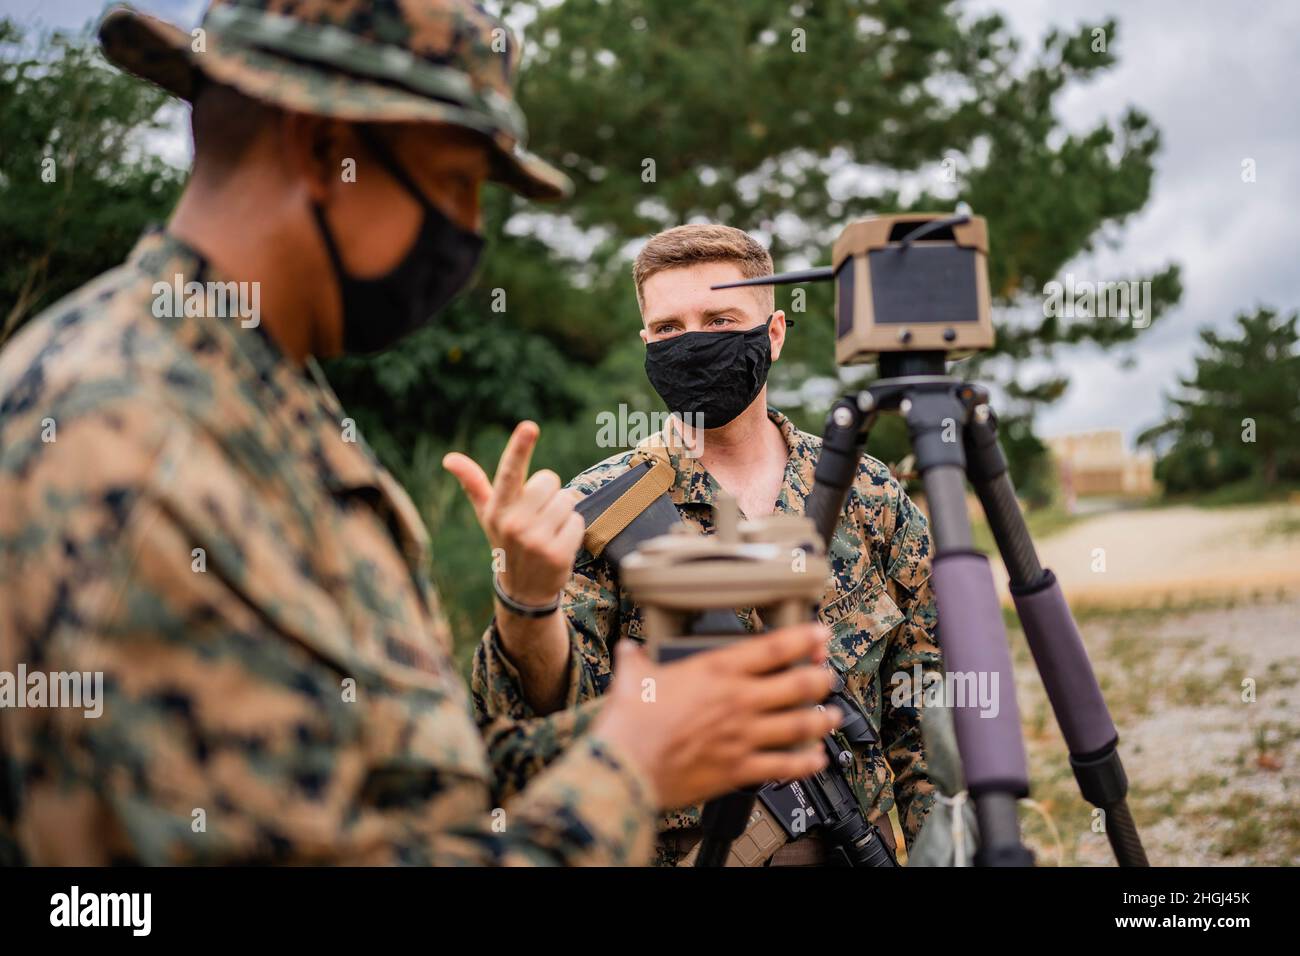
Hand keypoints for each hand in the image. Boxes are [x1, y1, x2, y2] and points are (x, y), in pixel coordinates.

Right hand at [443, 421, 583, 607]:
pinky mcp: (558, 554)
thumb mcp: (488, 514)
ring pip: (567, 500)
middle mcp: (513, 524)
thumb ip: (473, 483)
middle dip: (549, 493)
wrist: (522, 591)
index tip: (529, 426)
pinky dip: (573, 530)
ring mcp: (536, 541)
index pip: (509, 472)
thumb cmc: (506, 541)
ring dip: (562, 512)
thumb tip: (449, 458)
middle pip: (549, 480)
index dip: (520, 448)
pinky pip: (578, 521)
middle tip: (538, 514)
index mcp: (497, 509)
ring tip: (548, 530)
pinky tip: (558, 544)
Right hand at [592, 623, 839, 808]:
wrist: (627, 765)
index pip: (773, 647)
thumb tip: (627, 651)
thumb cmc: (630, 722)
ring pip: (800, 725)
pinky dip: (805, 763)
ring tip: (832, 716)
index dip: (803, 637)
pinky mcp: (740, 769)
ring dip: (821, 719)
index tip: (819, 634)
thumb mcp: (631, 678)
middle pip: (798, 684)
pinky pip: (785, 767)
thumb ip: (635, 661)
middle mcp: (739, 700)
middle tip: (826, 676)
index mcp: (717, 671)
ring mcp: (744, 736)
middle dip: (820, 678)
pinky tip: (816, 760)